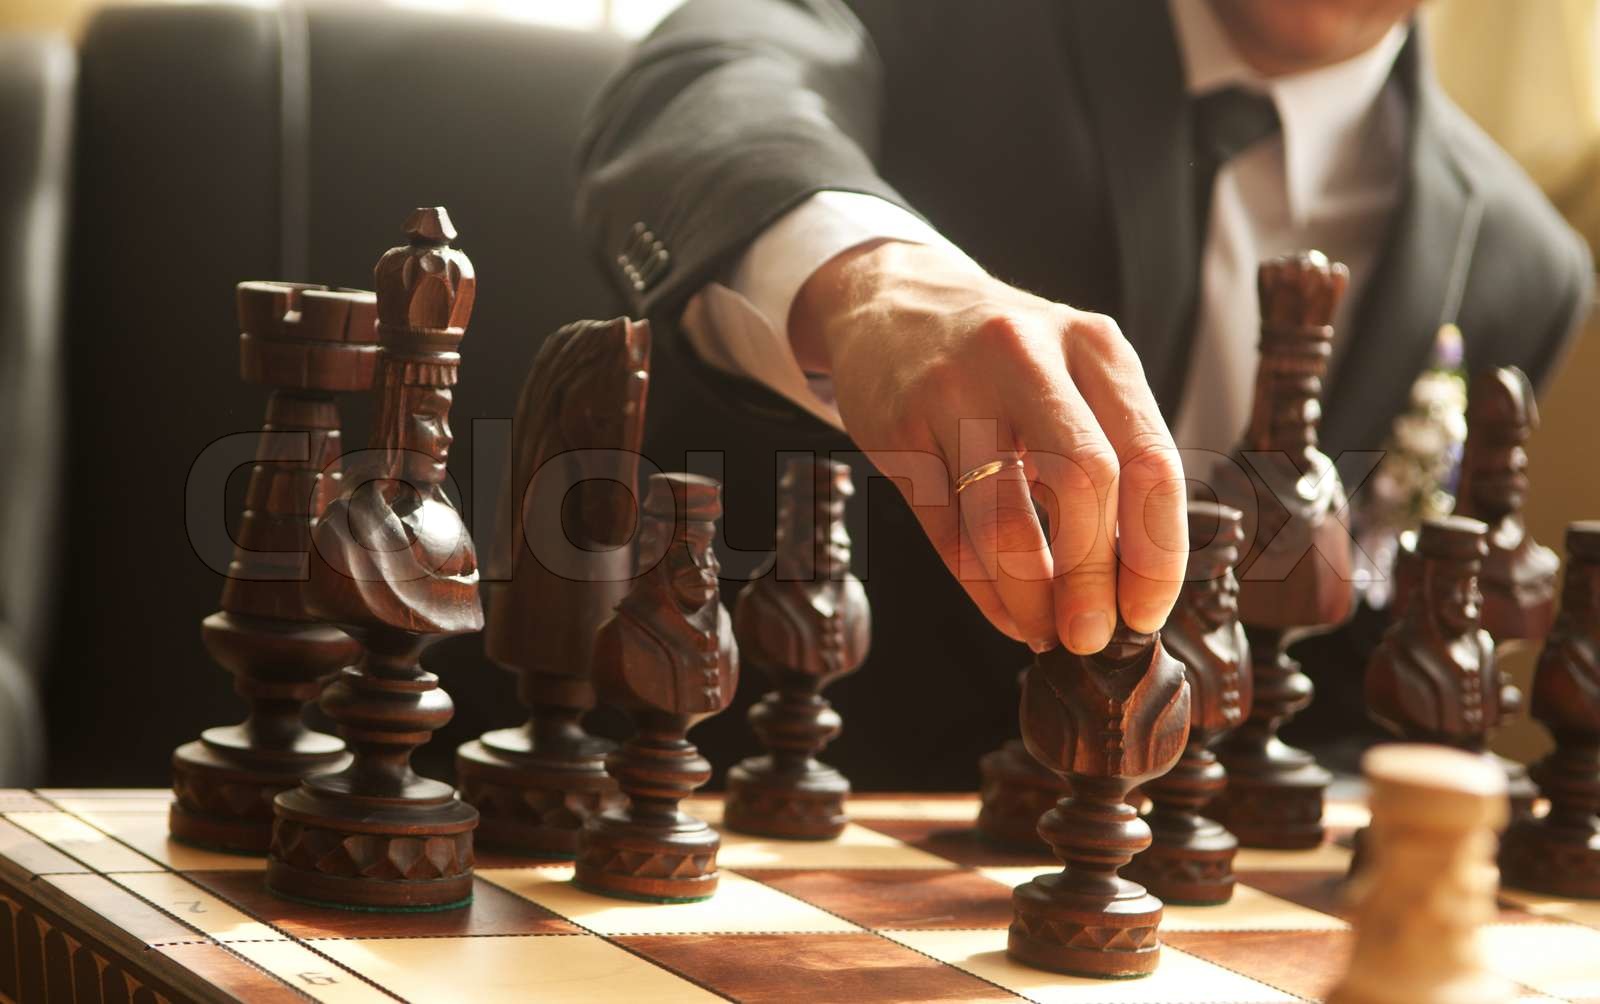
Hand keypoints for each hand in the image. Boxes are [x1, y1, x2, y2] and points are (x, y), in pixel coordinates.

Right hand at [790, 240, 1187, 653]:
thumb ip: (1110, 457)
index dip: (1155, 552)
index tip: (1145, 613)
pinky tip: (1003, 609)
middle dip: (1091, 579)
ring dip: (1029, 596)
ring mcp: (953, 388)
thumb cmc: (1003, 359)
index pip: (1150, 460)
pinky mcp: (897, 425)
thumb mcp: (1073, 374)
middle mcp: (1026, 356)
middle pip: (1083, 483)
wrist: (893, 300)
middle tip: (1091, 637)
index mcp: (1095, 347)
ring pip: (1002, 517)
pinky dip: (980, 586)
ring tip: (1043, 632)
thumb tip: (1132, 588)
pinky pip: (946, 529)